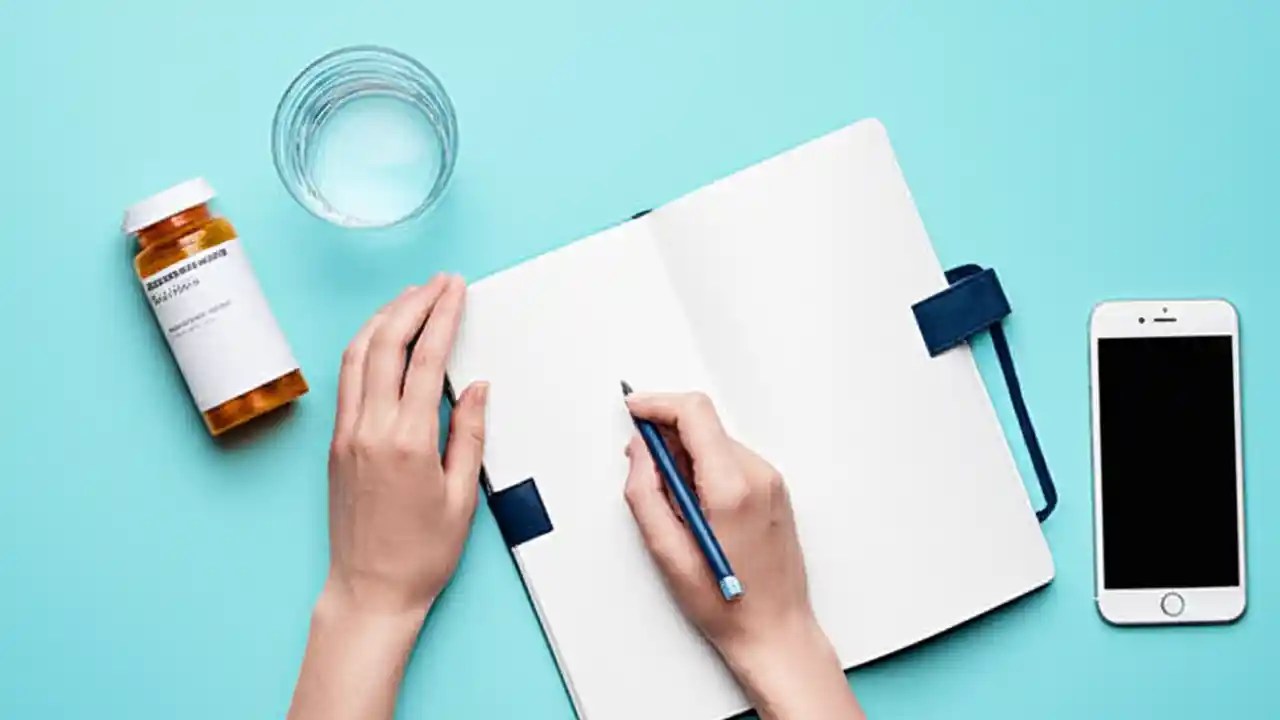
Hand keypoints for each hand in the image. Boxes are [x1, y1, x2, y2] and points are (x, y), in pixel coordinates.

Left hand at [323, 274, 485, 617]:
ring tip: (409, 298)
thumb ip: (470, 434)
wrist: (370, 591)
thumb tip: (477, 388)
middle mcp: (370, 430)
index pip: (427, 359)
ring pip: (357, 356)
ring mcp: (347, 435)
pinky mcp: (335, 445)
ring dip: (384, 318)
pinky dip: (364, 348)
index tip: (456, 290)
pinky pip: (346, 381)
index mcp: (408, 441)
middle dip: (414, 304)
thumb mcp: (462, 496)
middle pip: (387, 344)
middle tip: (438, 282)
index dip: (443, 315)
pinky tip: (380, 339)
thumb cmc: (420, 555)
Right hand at [623, 392, 863, 719]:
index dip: (657, 405)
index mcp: (732, 487)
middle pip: (704, 425)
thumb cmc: (727, 605)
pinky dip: (706, 470)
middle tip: (644, 469)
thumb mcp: (667, 553)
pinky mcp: (774, 491)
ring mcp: (771, 482)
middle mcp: (759, 476)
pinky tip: (698, 509)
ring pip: (715, 442)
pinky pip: (731, 461)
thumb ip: (646, 494)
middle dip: (667, 437)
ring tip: (677, 507)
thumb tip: (639, 453)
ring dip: (686, 457)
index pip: (694, 413)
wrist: (776, 631)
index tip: (633, 411)